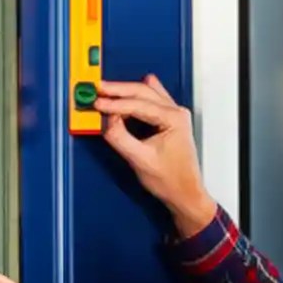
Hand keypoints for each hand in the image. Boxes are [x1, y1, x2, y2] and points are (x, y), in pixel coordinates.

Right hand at [94, 75, 216, 237]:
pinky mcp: (170, 121)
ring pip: (147, 94)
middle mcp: (177, 113)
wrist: (185, 194)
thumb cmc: (171, 180)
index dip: (115, 103)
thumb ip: (120, 137)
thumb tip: (107, 121)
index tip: (98, 103)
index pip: (138, 105)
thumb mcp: (140, 160)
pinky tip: (130, 91)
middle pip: (143, 93)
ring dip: (126, 92)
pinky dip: (137, 97)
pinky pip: (152, 101)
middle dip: (118, 90)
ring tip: (107, 90)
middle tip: (99, 88)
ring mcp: (175, 116)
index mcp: (174, 119)